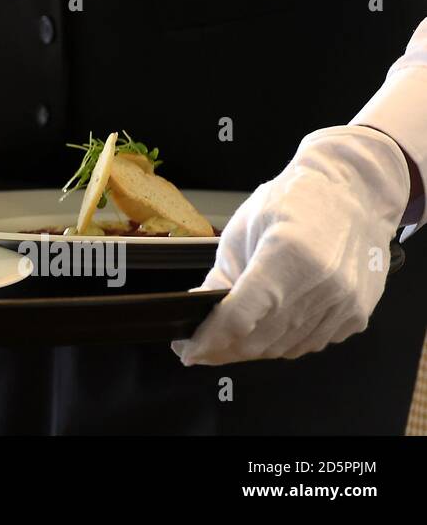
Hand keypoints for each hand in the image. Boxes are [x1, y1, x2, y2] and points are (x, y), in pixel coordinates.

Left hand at [172, 125, 407, 365]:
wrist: (354, 193)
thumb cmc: (295, 200)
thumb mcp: (244, 229)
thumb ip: (223, 275)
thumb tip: (199, 311)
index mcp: (286, 258)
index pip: (240, 318)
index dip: (209, 339)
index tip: (188, 351)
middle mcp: (320, 287)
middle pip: (260, 340)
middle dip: (223, 350)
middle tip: (200, 348)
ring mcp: (343, 305)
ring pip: (284, 349)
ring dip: (251, 350)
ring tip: (227, 341)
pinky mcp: (357, 315)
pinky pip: (310, 344)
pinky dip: (283, 343)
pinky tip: (267, 329)